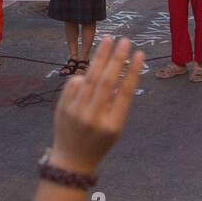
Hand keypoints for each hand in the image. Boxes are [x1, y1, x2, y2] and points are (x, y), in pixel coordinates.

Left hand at [49, 37, 143, 174]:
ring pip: (89, 78)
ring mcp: (76, 112)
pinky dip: (84, 74)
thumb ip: (119, 104)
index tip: (139, 54)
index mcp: (112, 125)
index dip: (132, 71)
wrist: (72, 160)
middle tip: (125, 40)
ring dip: (99, 57)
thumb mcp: (116, 129)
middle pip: (106, 82)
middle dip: (116, 58)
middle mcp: (93, 118)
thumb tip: (121, 74)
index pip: (125, 93)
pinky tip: (91, 68)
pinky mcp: (62, 107)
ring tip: (108, 40)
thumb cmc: (99, 142)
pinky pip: (74, 83)